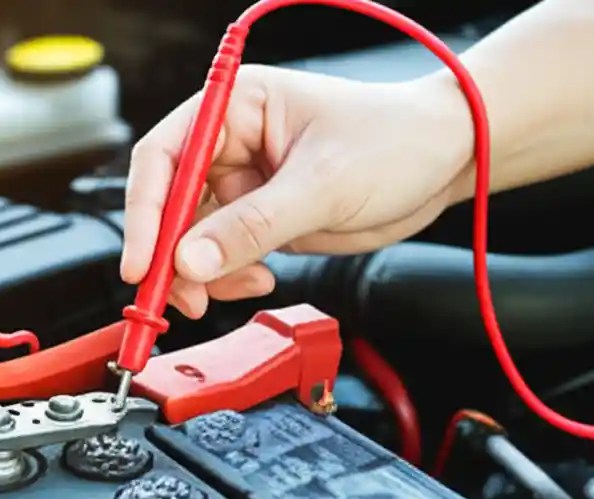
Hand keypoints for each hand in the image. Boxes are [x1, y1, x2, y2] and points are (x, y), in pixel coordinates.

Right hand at [121, 65, 472, 317]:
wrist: (449, 161)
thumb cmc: (398, 139)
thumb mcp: (323, 184)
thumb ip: (253, 225)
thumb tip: (191, 260)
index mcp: (235, 107)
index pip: (165, 157)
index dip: (146, 212)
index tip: (144, 262)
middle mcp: (230, 142)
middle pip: (169, 204)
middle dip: (172, 255)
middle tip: (179, 295)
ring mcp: (243, 183)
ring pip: (192, 238)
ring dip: (201, 274)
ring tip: (230, 290)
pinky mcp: (260, 219)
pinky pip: (222, 256)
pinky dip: (228, 278)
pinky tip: (259, 280)